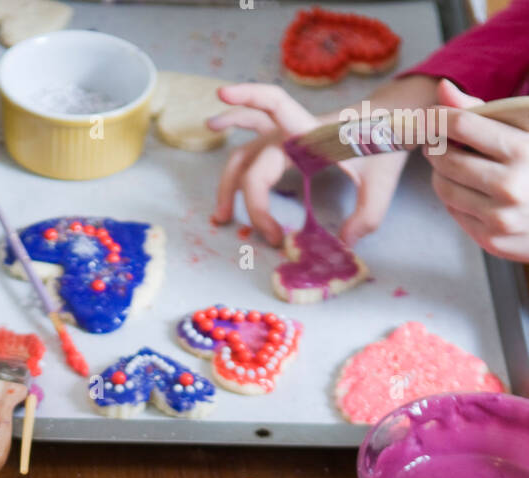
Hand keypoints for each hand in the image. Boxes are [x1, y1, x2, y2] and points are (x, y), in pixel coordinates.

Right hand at [209, 82, 407, 246]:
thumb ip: (366, 215)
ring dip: (228, 183)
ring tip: (221, 215)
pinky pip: (253, 134)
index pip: (274, 113)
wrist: (393, 118)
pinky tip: (215, 128)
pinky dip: (234, 131)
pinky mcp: (287, 137)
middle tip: (269, 236)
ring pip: (243, 154)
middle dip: (252, 201)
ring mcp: (286, 133)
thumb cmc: (386, 141)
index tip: (220, 107)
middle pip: (252, 161)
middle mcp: (292, 131)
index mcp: (313, 132)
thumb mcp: (382, 180)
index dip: (246, 103)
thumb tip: (345, 243)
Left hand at [426, 79, 528, 259]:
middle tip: (438, 141)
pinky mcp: (492, 241)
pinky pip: (454, 212)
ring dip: (441, 172)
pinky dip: (454, 196)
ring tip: (453, 163)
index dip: (437, 117)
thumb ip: (483, 110)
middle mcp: (510, 187)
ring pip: (444, 188)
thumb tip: (443, 90)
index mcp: (522, 150)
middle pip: (446, 159)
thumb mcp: (525, 127)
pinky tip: (469, 188)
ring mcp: (500, 218)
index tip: (427, 116)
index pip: (462, 125)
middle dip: (436, 146)